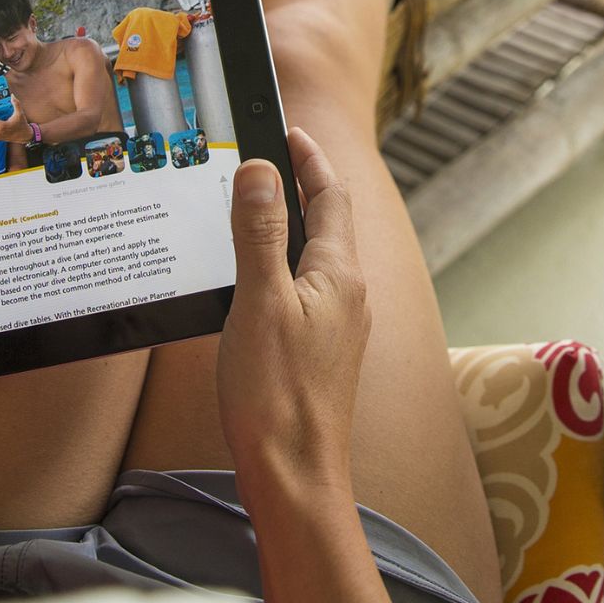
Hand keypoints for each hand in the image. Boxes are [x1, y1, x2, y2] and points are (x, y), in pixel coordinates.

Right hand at [216, 128, 367, 502]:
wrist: (294, 474)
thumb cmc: (277, 394)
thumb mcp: (259, 300)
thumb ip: (259, 231)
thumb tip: (260, 168)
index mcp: (339, 275)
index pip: (331, 196)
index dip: (310, 157)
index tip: (287, 128)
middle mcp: (347, 296)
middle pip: (330, 221)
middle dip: (303, 182)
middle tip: (269, 153)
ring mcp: (337, 325)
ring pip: (318, 254)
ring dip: (292, 220)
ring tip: (258, 200)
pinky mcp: (319, 349)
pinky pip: (306, 285)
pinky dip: (283, 259)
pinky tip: (256, 272)